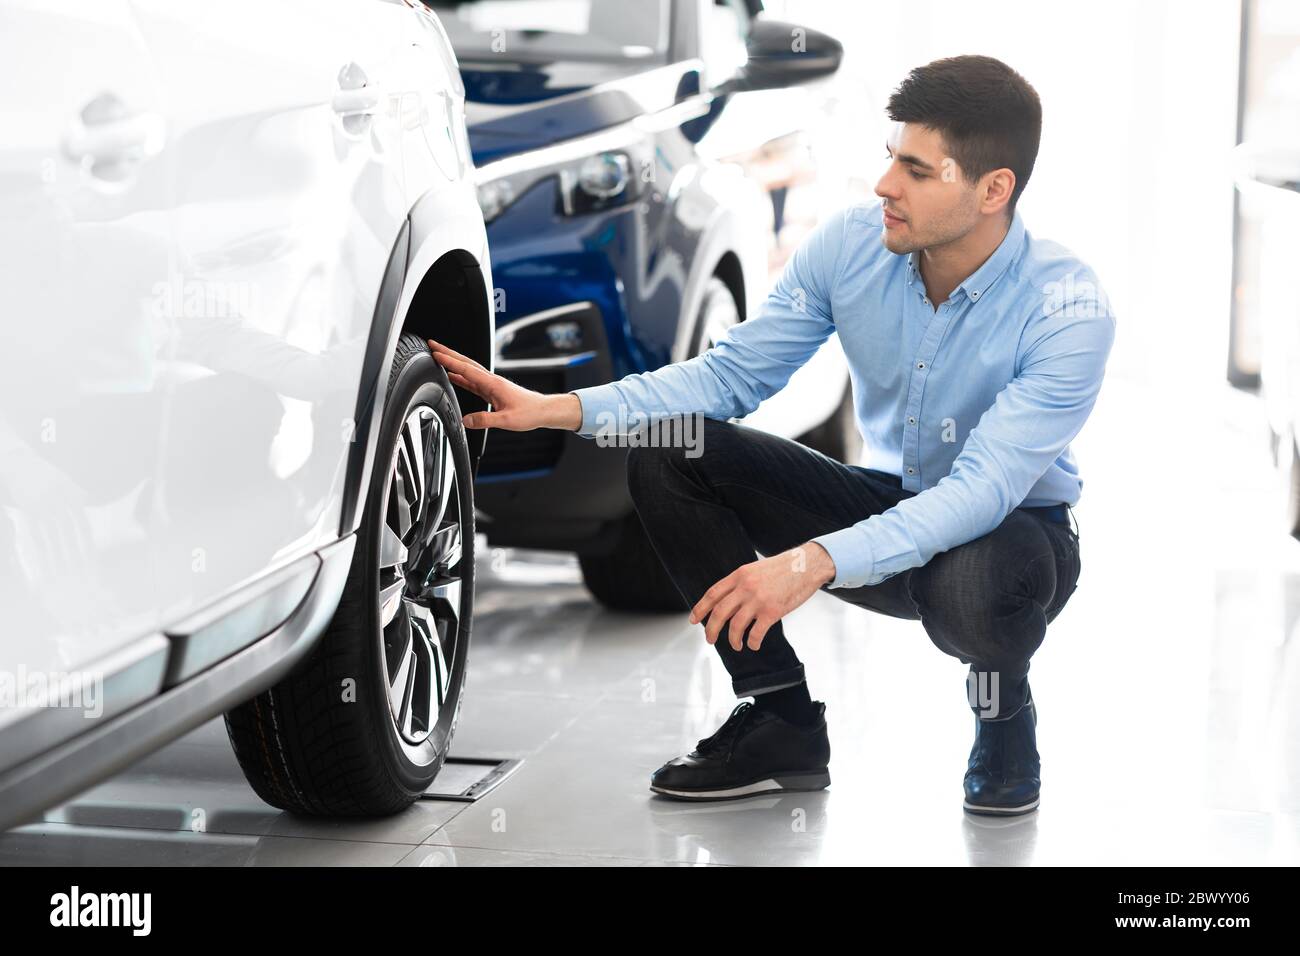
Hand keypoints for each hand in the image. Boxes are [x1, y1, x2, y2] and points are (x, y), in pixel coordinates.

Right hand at [427, 338, 581, 430]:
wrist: (543, 410)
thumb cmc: (530, 413)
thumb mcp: (507, 421)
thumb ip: (485, 420)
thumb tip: (465, 421)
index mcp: (493, 384)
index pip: (467, 369)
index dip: (450, 361)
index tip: (436, 354)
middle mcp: (491, 380)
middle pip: (465, 363)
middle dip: (448, 353)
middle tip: (432, 345)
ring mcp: (491, 384)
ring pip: (468, 370)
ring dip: (453, 362)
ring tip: (438, 357)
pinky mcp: (492, 390)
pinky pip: (472, 381)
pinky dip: (460, 376)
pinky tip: (453, 377)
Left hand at [689, 542, 836, 650]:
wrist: (807, 565)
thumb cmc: (782, 569)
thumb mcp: (755, 569)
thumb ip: (740, 583)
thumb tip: (727, 601)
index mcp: (739, 575)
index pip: (712, 594)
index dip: (700, 609)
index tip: (693, 620)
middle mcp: (746, 587)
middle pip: (719, 613)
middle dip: (711, 630)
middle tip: (710, 640)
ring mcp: (759, 600)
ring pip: (735, 626)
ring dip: (733, 640)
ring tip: (736, 646)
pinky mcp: (773, 611)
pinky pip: (756, 633)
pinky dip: (752, 643)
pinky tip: (753, 644)